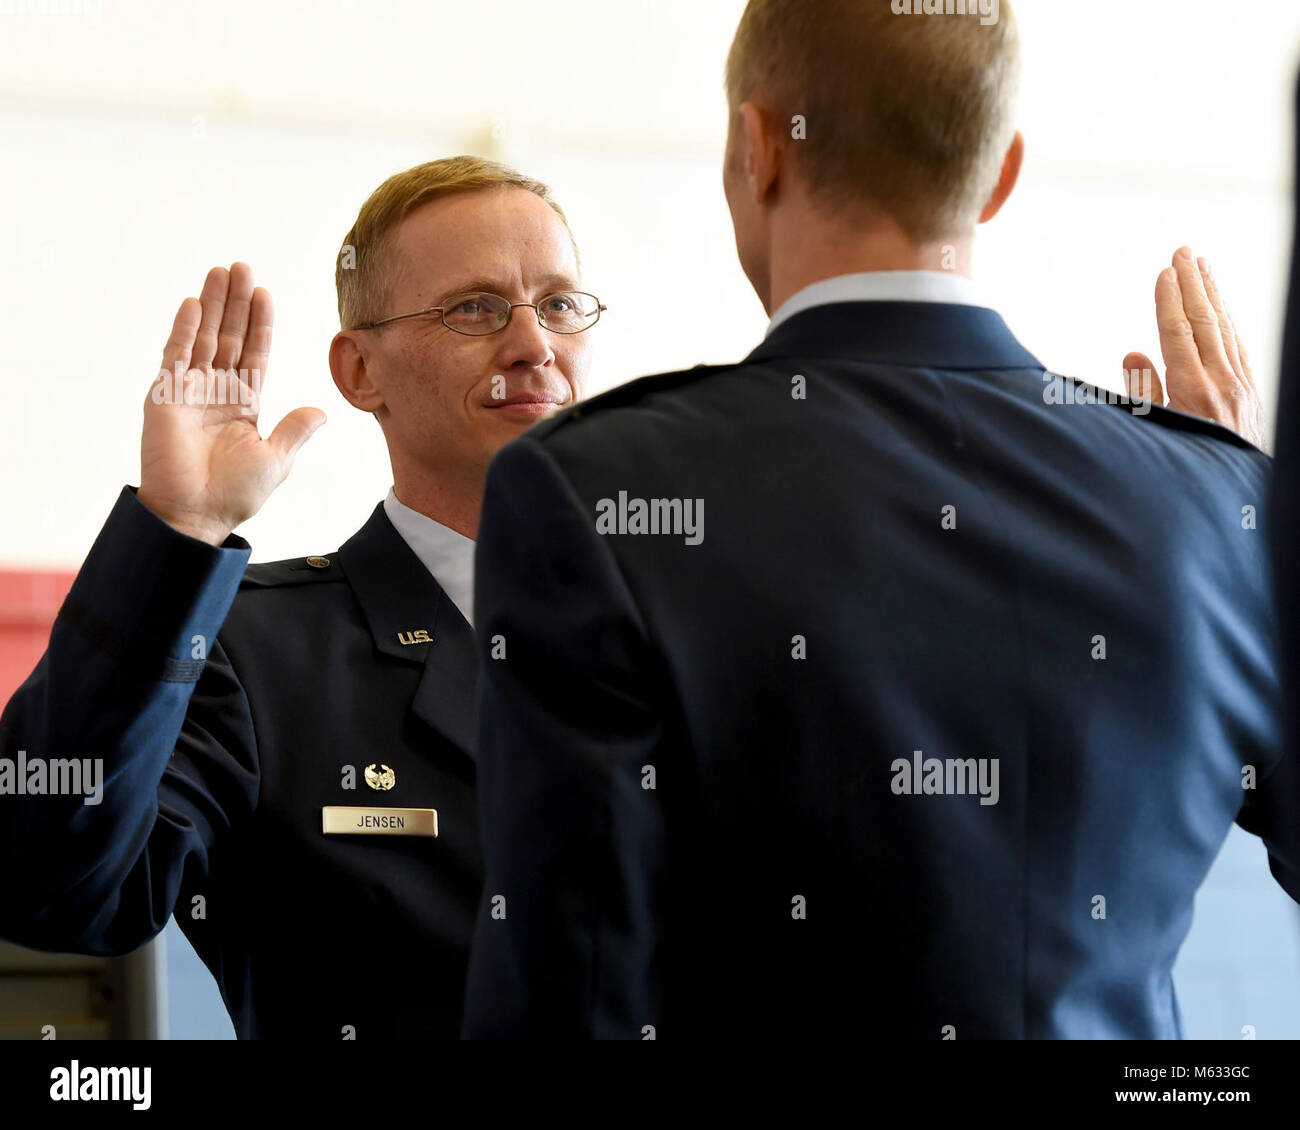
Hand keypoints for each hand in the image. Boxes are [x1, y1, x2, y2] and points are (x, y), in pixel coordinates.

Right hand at [139, 263, 325, 544]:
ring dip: (211, 305)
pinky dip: (183, 330)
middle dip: (235, 303)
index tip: (265, 293)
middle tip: (242, 266)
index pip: (254, 354)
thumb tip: (321, 411)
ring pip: (203, 338)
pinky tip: (192, 303)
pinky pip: (175, 357)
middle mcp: (216, 392)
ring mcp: (189, 392)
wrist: (197, 514)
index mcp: (244, 404)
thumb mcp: (276, 459)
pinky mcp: (164, 398)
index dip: (259, 324)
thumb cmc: (235, 493)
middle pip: (228, 337)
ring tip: (220, 271)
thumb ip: (295, 430)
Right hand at [1123, 246, 1265, 450]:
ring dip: (1213, 294)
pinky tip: (1221, 307)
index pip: (1177, 333)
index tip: (1163, 273)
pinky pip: (1239, 346)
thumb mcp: (1154, 433)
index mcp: (1192, 391)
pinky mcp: (1250, 393)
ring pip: (1225, 329)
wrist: (1233, 498)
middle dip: (1192, 284)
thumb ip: (1143, 392)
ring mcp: (1240, 386)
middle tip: (1183, 252)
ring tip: (1203, 265)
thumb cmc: (1183, 466)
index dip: (1168, 301)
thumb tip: (1134, 352)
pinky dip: (1228, 322)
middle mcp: (1221, 382)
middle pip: (1205, 321)